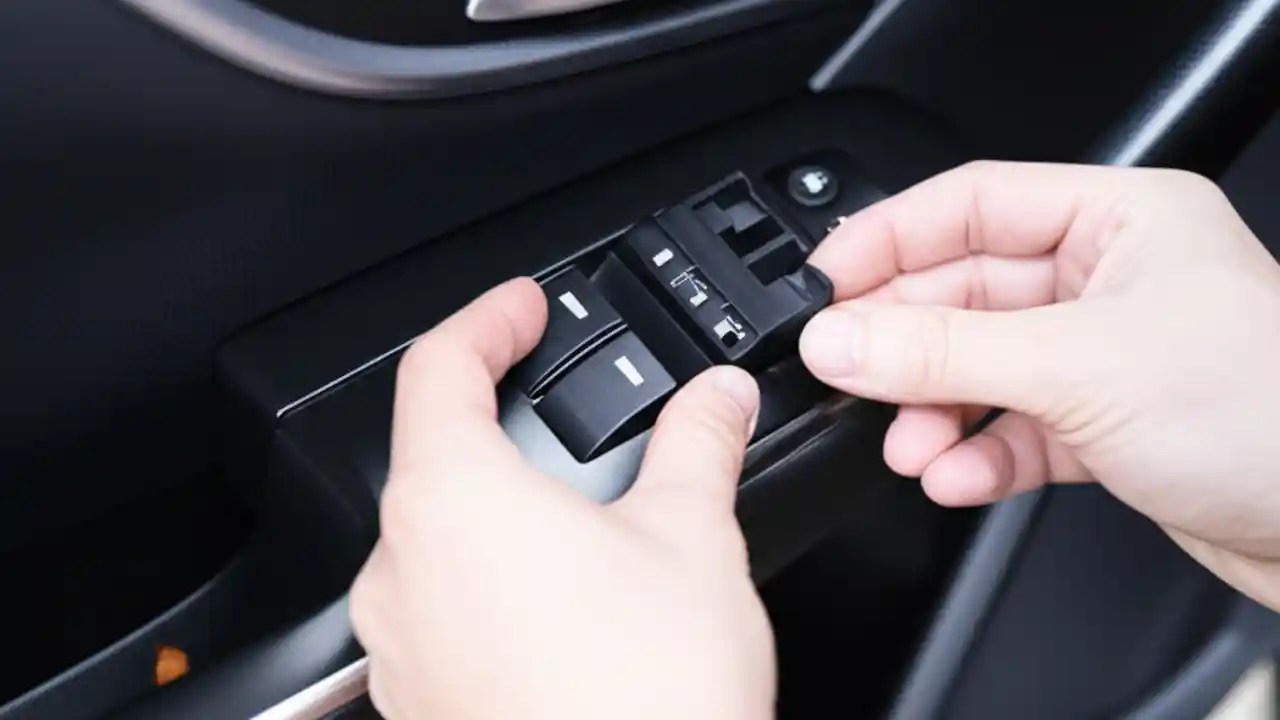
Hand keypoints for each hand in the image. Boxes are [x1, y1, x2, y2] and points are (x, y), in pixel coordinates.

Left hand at [350, 279, 774, 719]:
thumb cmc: (646, 704)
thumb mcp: (691, 539)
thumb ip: (697, 444)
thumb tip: (716, 399)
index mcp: (453, 503)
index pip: (437, 366)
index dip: (484, 319)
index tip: (521, 308)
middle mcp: (402, 572)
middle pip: (431, 455)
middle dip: (498, 419)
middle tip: (564, 405)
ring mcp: (401, 647)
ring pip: (437, 539)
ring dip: (498, 508)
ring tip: (581, 519)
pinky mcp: (421, 702)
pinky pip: (442, 611)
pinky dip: (491, 583)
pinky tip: (563, 606)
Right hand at [799, 161, 1279, 608]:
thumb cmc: (1274, 412)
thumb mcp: (1082, 366)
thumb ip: (945, 352)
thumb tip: (842, 338)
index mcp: (1119, 220)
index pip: (969, 206)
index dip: (888, 239)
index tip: (824, 283)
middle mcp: (1108, 281)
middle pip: (964, 294)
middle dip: (905, 345)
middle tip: (849, 373)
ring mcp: (1103, 357)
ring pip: (980, 369)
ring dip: (933, 410)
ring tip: (907, 443)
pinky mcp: (1105, 427)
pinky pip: (1012, 430)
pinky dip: (975, 455)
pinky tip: (954, 475)